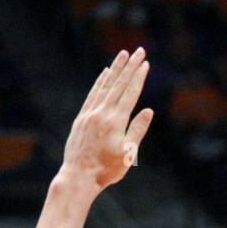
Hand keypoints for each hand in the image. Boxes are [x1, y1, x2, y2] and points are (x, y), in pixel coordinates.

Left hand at [61, 49, 152, 191]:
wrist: (78, 177)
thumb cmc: (106, 170)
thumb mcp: (128, 153)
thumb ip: (137, 130)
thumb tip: (148, 111)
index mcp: (115, 121)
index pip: (130, 93)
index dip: (139, 77)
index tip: (146, 63)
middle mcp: (102, 113)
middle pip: (119, 85)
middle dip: (130, 66)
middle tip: (139, 51)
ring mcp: (90, 114)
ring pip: (105, 86)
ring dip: (115, 69)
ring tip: (123, 54)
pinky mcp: (81, 118)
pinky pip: (93, 95)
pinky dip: (100, 82)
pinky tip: (105, 73)